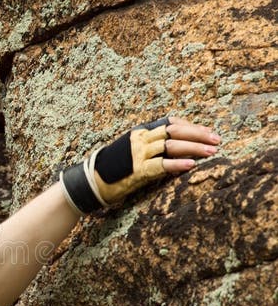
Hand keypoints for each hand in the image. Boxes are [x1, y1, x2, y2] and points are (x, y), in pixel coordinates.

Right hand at [60, 116, 221, 213]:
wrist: (89, 182)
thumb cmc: (111, 169)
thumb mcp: (130, 152)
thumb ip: (149, 147)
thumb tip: (172, 148)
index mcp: (139, 133)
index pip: (169, 122)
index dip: (190, 125)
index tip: (207, 131)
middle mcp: (140, 140)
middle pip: (174, 131)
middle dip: (198, 134)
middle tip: (217, 139)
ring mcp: (138, 154)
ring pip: (171, 145)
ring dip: (194, 147)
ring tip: (212, 151)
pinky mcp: (137, 171)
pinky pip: (161, 165)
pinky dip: (177, 164)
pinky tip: (191, 165)